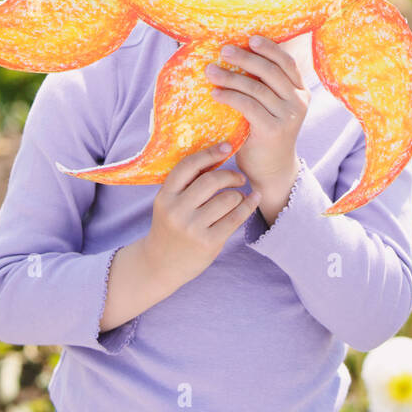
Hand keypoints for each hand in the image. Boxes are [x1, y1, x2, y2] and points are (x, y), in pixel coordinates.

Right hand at [141, 145, 261, 291]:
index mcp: (165, 196)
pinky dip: (248, 206)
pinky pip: (235, 218)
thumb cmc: (169, 227)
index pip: (188, 166)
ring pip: (227, 199)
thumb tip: (217, 156)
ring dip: (238, 194)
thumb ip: (186, 185)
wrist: (159, 265)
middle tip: (239, 177)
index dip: (210, 153)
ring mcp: (192, 228)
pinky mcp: (208, 243)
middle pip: (211, 181)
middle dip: (230, 175)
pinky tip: (253, 200)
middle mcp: (177, 211)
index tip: (227, 147)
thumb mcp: (168, 203)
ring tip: (239, 196)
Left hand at [205, 36, 308, 223]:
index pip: (287, 63)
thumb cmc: (264, 132)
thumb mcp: (271, 105)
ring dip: (231, 77)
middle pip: (271, 71)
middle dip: (245, 58)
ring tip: (210, 71)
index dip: (269, 48)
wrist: (270, 170)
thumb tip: (238, 53)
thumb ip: (264, 84)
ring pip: (257, 87)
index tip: (249, 38)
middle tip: (223, 51)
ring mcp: (289, 116)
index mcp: (301, 91)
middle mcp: (299, 102)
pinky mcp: (274, 130)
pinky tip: (215, 94)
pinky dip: (230, 96)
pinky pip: (248, 105)